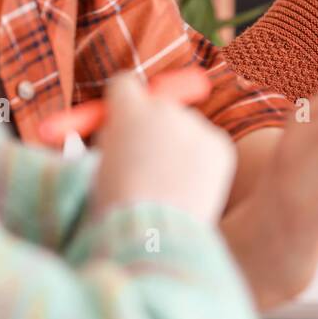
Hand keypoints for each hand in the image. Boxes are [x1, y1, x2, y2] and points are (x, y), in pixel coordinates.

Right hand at [90, 72, 235, 223]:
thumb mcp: (98, 165)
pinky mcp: (220, 145)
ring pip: (185, 128)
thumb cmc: (115, 207)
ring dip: (178, 146)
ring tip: (168, 186)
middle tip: (149, 160)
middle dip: (154, 126)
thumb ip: (112, 139)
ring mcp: (195, 125)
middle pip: (160, 105)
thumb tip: (122, 129)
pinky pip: (207, 146)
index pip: (124, 84)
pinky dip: (200, 162)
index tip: (124, 118)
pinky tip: (188, 188)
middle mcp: (164, 109)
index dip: (122, 102)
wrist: (152, 235)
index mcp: (127, 111)